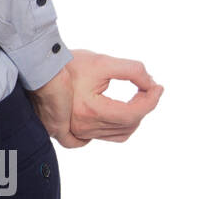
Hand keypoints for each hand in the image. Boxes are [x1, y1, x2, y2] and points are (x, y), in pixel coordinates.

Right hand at [27, 49, 163, 147]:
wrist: (41, 70)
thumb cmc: (68, 64)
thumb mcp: (103, 61)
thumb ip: (132, 70)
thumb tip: (152, 84)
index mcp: (91, 110)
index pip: (133, 113)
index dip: (151, 100)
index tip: (158, 86)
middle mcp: (85, 126)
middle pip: (130, 123)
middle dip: (144, 105)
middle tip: (147, 86)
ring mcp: (79, 132)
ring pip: (122, 133)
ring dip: (135, 116)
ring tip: (137, 97)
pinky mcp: (76, 132)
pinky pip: (108, 137)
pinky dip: (121, 126)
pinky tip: (123, 112)